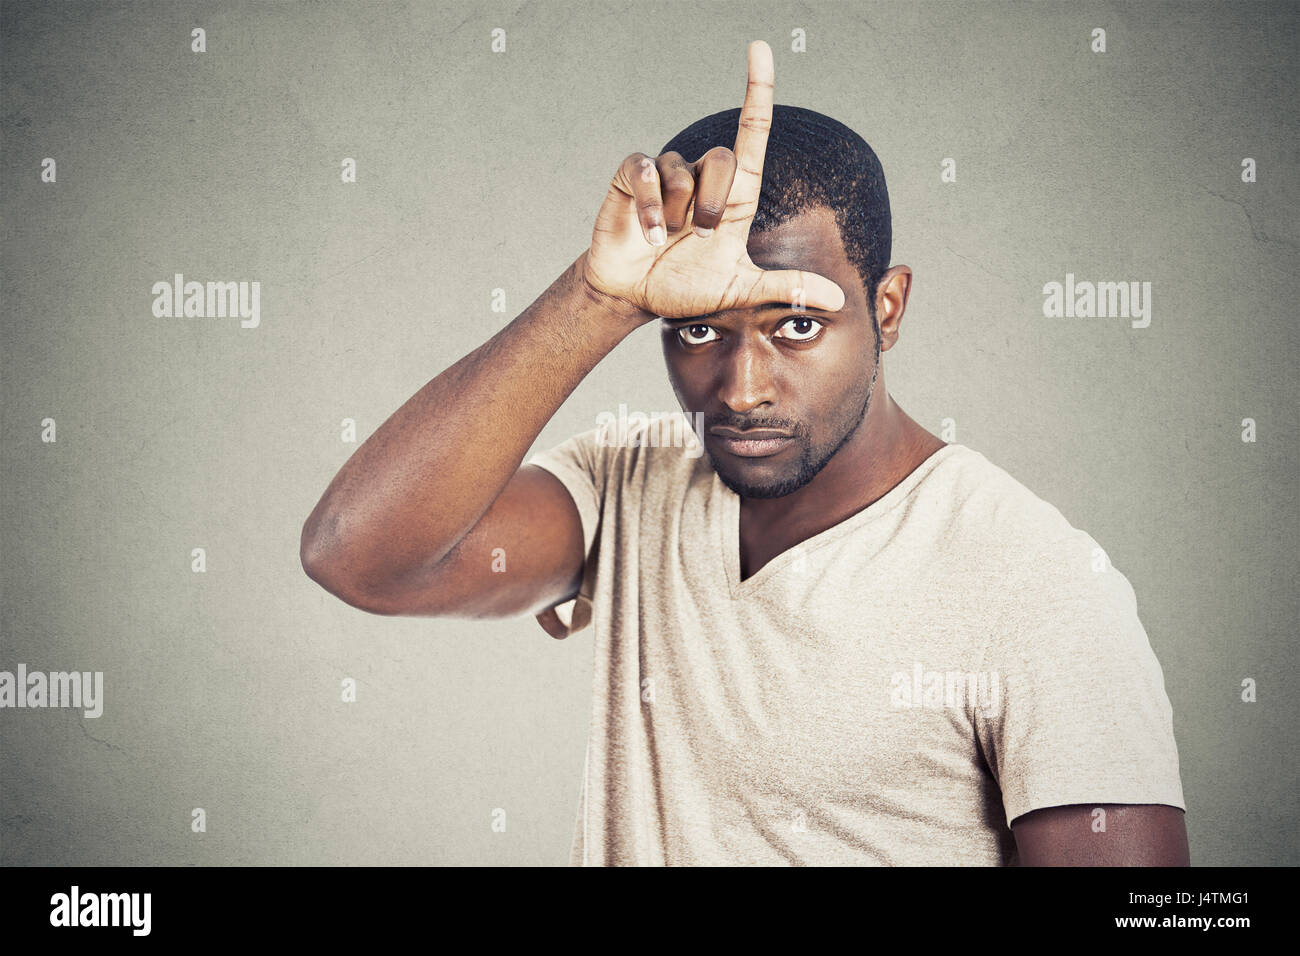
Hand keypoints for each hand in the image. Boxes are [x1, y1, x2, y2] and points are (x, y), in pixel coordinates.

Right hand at [581, 40, 845, 319]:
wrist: (636, 297)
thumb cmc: (686, 288)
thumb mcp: (741, 290)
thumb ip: (785, 287)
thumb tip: (839, 299)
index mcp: (734, 196)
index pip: (752, 133)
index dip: (757, 90)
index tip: (762, 49)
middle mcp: (702, 177)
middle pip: (723, 157)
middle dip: (712, 204)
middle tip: (698, 238)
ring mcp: (667, 174)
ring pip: (683, 170)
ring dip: (677, 213)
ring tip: (665, 240)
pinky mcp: (634, 177)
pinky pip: (648, 171)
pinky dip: (651, 208)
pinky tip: (647, 234)